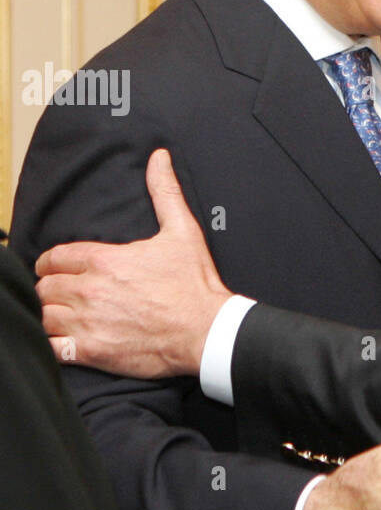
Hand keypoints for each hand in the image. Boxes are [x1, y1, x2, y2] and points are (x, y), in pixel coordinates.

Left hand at [35, 148, 230, 376]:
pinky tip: (65, 340)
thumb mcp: (182, 231)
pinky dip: (53, 344)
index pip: (54, 257)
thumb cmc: (195, 284)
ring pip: (44, 314)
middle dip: (51, 288)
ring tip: (63, 316)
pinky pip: (53, 347)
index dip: (52, 263)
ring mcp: (88, 323)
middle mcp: (91, 290)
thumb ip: (164, 192)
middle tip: (63, 294)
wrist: (208, 331)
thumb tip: (159, 158)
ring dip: (50, 314)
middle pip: (44, 286)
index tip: (60, 269)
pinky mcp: (92, 351)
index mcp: (105, 260)